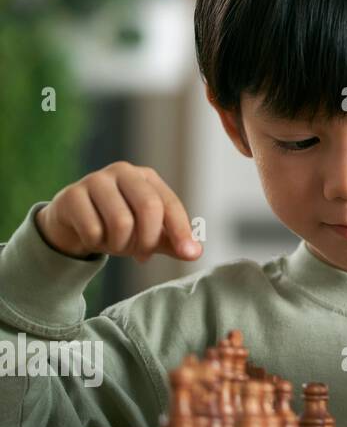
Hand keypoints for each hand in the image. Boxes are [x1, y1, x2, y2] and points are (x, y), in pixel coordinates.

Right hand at [34, 161, 202, 262]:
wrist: (72, 221)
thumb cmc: (117, 224)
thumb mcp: (148, 232)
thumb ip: (172, 242)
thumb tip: (195, 253)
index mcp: (147, 177)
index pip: (170, 204)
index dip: (181, 230)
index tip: (188, 254)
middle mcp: (123, 171)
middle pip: (148, 207)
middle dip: (148, 239)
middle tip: (142, 254)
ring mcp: (95, 180)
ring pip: (120, 222)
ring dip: (120, 245)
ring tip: (116, 246)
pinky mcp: (71, 195)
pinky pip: (93, 230)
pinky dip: (97, 244)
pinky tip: (94, 239)